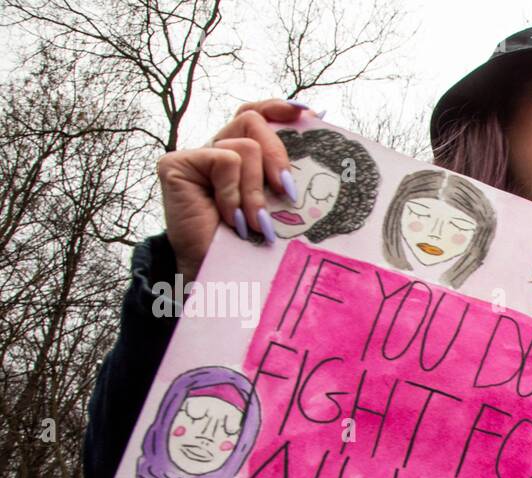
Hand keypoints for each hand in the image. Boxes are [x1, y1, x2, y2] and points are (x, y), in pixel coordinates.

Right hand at [157, 100, 313, 281]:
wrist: (218, 275)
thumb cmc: (250, 245)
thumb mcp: (275, 203)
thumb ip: (285, 172)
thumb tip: (317, 132)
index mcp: (239, 154)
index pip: (255, 114)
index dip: (278, 108)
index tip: (309, 114)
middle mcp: (215, 149)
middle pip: (252, 120)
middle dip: (278, 154)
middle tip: (287, 191)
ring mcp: (194, 155)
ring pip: (245, 146)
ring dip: (256, 191)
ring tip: (254, 223)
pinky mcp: (177, 164)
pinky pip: (225, 161)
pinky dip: (235, 193)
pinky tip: (231, 219)